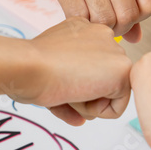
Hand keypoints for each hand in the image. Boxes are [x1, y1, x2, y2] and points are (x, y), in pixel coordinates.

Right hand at [13, 0, 150, 41]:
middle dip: (120, 29)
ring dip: (99, 29)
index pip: (150, 1)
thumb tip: (137, 36)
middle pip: (129, 14)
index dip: (141, 19)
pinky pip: (77, 14)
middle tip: (108, 27)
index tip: (127, 19)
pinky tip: (75, 19)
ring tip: (91, 24)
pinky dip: (79, 24)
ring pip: (105, 18)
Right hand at [17, 17, 132, 125]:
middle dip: (82, 96)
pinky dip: (95, 112)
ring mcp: (116, 51)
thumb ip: (71, 89)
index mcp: (85, 31)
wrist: (27, 66)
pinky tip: (78, 92)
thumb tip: (82, 119)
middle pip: (102, 82)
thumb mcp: (53, 72)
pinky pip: (116, 109)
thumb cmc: (29, 67)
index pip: (91, 69)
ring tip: (68, 86)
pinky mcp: (123, 70)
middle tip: (61, 84)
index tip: (57, 79)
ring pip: (109, 95)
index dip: (74, 85)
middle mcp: (103, 35)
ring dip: (86, 103)